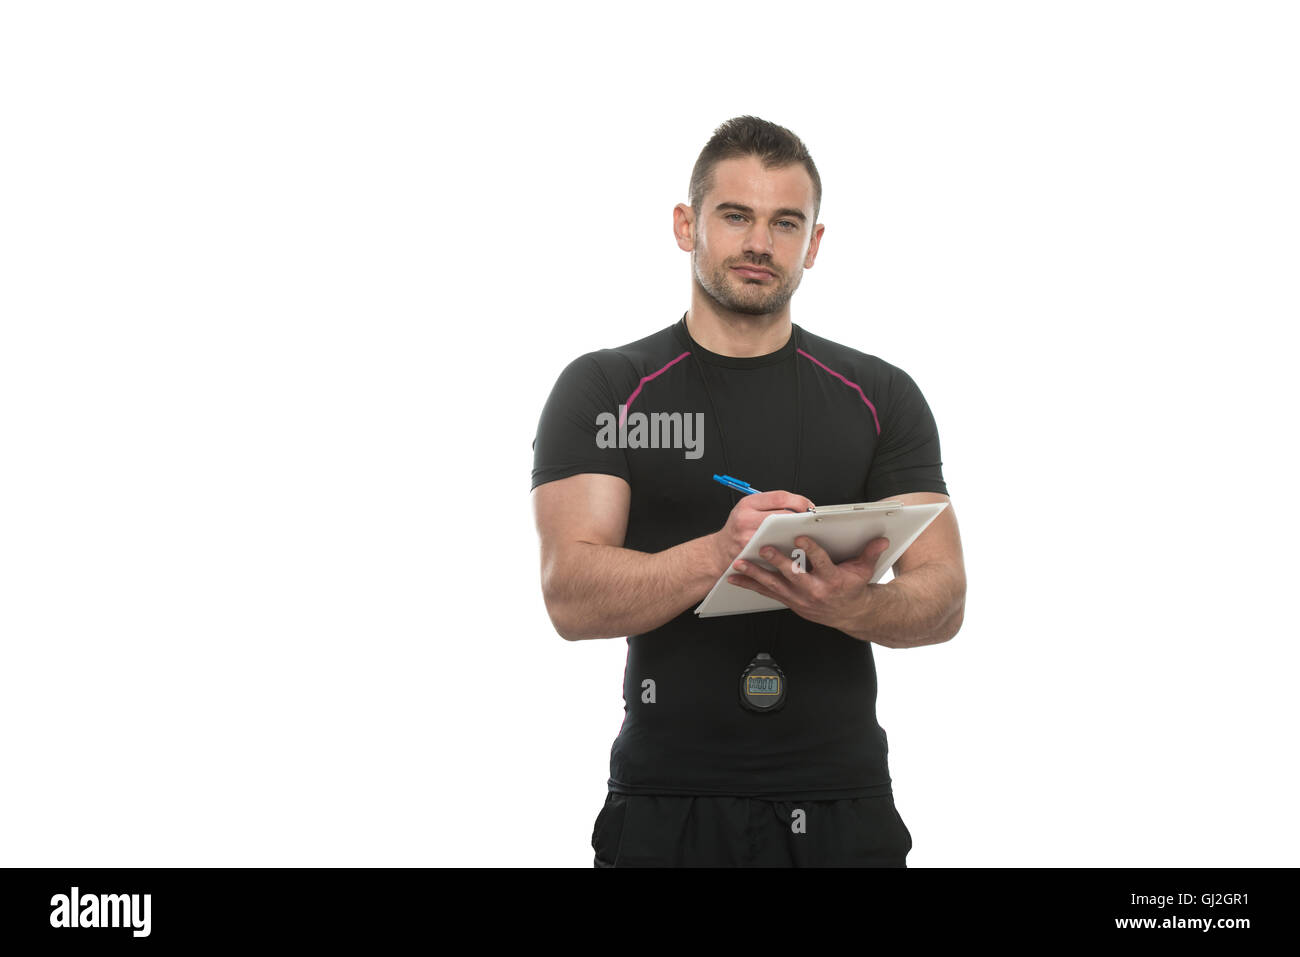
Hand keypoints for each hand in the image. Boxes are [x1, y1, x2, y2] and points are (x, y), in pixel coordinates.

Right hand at [709, 490, 815, 572]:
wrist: (718, 552)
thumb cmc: (736, 530)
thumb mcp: (746, 509)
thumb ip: (769, 504)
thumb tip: (798, 505)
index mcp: (747, 504)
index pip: (780, 497)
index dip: (800, 501)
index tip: (808, 506)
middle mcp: (746, 519)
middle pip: (784, 515)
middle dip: (801, 518)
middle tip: (809, 521)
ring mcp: (749, 537)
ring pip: (783, 534)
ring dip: (797, 534)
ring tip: (803, 533)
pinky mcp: (752, 554)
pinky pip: (777, 550)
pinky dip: (788, 549)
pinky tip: (794, 548)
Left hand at [727, 534, 890, 632]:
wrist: (849, 615)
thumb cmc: (853, 588)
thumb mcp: (864, 570)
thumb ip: (870, 552)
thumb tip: (881, 538)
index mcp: (833, 580)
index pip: (822, 563)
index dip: (812, 550)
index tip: (800, 537)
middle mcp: (814, 590)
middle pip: (793, 574)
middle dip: (777, 561)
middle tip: (763, 548)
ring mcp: (799, 598)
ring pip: (774, 585)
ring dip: (756, 574)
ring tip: (740, 562)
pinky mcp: (789, 601)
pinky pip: (766, 593)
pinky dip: (750, 585)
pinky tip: (735, 578)